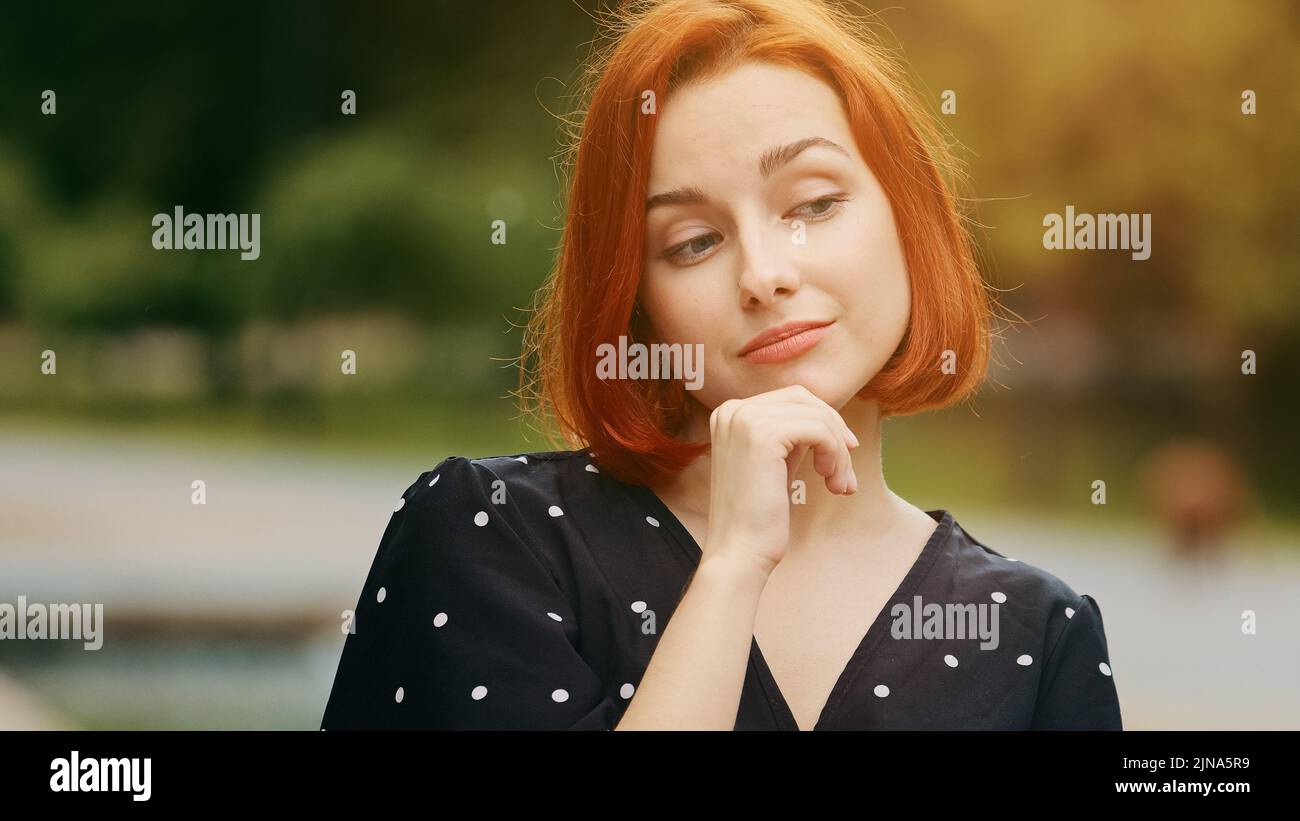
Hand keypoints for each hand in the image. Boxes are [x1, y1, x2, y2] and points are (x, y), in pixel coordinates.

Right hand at [700, 384, 858, 576]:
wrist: (739, 551)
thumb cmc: (759, 516)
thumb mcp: (775, 463)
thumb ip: (791, 436)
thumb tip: (832, 419)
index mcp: (730, 412)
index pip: (791, 398)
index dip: (824, 421)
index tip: (843, 453)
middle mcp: (733, 409)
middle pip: (804, 399)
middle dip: (834, 430)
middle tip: (845, 470)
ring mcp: (744, 419)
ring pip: (816, 416)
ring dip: (838, 451)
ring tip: (839, 484)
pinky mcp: (761, 434)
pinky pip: (819, 430)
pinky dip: (834, 454)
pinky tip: (831, 482)